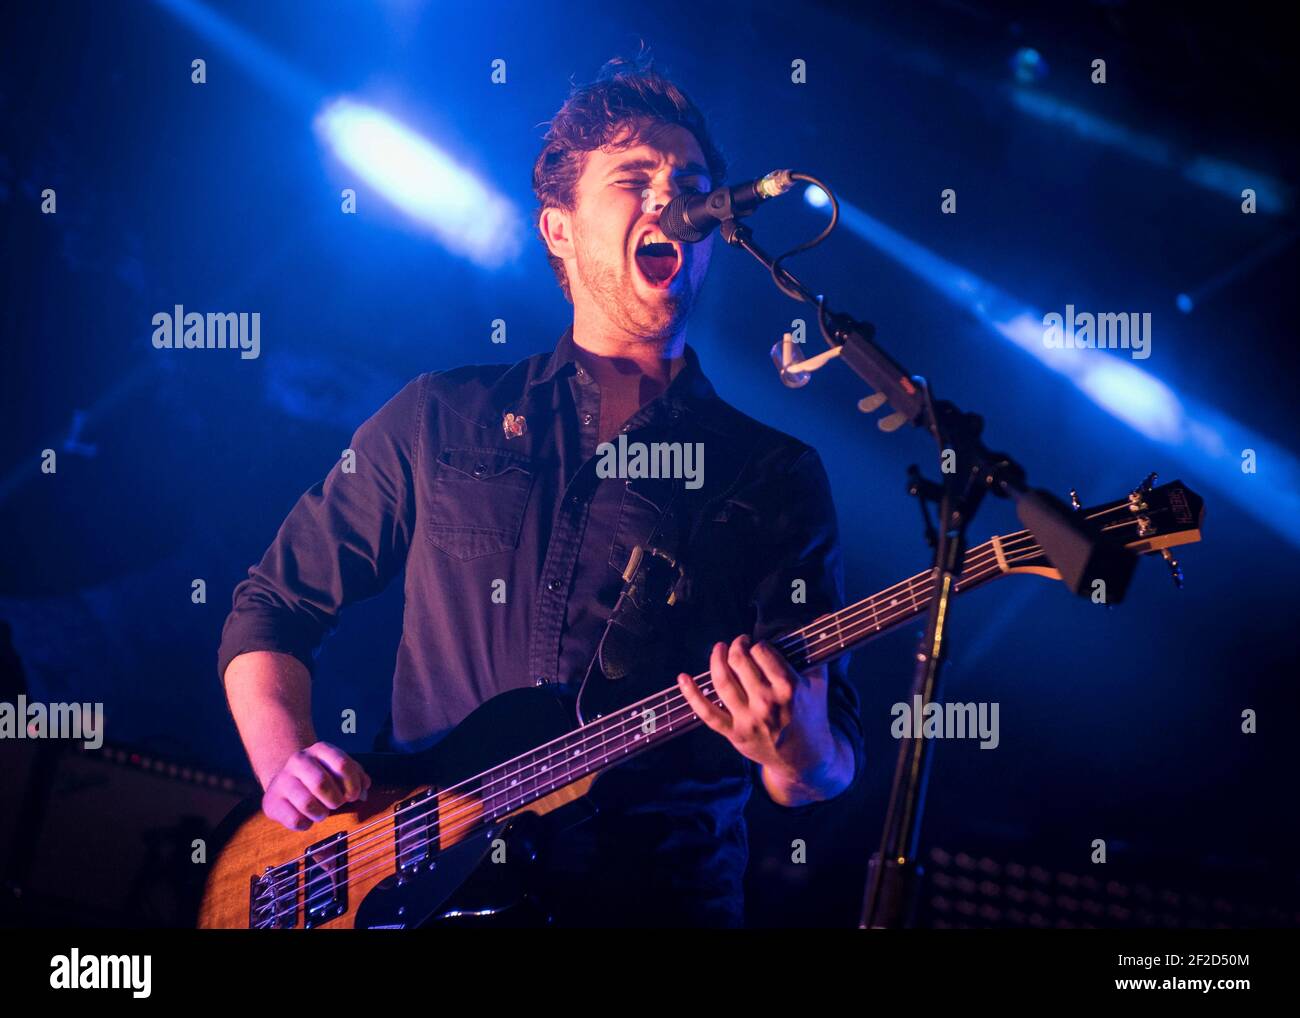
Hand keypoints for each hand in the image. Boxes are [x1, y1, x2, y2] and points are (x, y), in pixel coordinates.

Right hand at [261, 741, 371, 831]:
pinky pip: (295, 820)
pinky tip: (307, 818)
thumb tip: (364, 790)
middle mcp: (299, 760)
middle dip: (336, 800)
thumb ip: (357, 777)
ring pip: (307, 803)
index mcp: (320, 749)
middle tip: (337, 804)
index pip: (342, 764)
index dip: (353, 784)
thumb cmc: (320, 777)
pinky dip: (307, 823)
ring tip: (322, 812)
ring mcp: (282, 780)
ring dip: (321, 813)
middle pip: (322, 783)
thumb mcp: (339, 771)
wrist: (286, 782)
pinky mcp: (271, 801)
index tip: (354, 795)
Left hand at [676, 635, 851, 803]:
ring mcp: (749, 719)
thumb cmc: (811, 715)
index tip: (758, 647)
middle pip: (739, 662)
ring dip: (715, 659)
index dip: (757, 645)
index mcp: (789, 686)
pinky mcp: (734, 733)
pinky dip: (691, 694)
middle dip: (736, 646)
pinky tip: (683, 678)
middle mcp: (767, 702)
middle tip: (738, 643)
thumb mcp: (820, 683)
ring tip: (718, 648)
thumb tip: (821, 617)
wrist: (805, 758)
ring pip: (722, 682)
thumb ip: (815, 651)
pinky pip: (707, 712)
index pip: (762, 652)